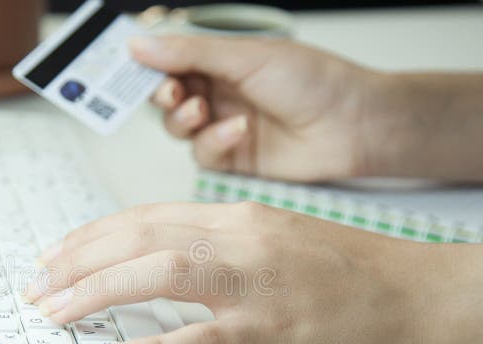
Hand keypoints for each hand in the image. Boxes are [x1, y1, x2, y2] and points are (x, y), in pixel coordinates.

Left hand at [23, 202, 430, 343]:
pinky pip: (196, 337)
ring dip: (93, 292)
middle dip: (75, 261)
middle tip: (35, 285)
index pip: (145, 217)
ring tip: (52, 314)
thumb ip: (219, 247)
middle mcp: (238, 238)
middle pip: (138, 238)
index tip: (56, 254)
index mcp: (236, 218)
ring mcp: (254, 282)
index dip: (91, 235)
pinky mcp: (271, 328)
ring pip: (156, 274)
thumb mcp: (274, 239)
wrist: (417, 292)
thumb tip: (162, 263)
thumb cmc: (348, 272)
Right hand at [130, 34, 379, 181]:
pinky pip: (203, 154)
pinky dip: (215, 142)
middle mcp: (219, 92)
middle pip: (166, 97)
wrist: (353, 125)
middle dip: (162, 95)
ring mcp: (224, 126)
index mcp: (221, 60)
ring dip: (185, 119)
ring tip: (203, 110)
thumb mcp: (245, 56)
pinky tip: (239, 131)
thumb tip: (140, 45)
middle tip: (168, 91)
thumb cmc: (314, 81)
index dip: (148, 65)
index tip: (129, 66)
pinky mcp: (234, 160)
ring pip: (179, 129)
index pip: (170, 60)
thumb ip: (189, 53)